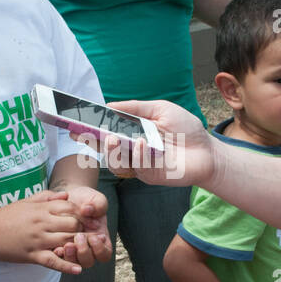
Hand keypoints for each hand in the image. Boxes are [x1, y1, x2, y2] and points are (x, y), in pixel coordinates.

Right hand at [0, 190, 83, 273]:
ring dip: (80, 245)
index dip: (82, 213)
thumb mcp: (26, 202)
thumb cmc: (6, 216)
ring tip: (90, 248)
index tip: (88, 218)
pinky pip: (53, 261)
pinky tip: (78, 269)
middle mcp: (42, 223)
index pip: (70, 207)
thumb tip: (67, 195)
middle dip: (84, 229)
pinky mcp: (32, 255)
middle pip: (73, 224)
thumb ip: (47, 197)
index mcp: (41, 209)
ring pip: (66, 242)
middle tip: (90, 233)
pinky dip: (66, 266)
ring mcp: (38, 240)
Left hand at [53, 185, 112, 267]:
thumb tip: (87, 210)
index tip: (95, 236)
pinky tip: (55, 247)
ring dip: (70, 256)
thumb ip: (98, 205)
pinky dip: (57, 254)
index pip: (104, 255)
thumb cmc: (87, 200)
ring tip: (67, 245)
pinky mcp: (58, 245)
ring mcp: (73, 248)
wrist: (71, 196)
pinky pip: (58, 257)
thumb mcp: (97, 199)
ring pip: (72, 263)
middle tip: (79, 237)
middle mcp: (87, 248)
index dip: (100, 250)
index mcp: (100, 240)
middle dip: (84, 252)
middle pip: (87, 262)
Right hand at [93, 100, 212, 186]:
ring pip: (116, 162)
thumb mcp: (160, 109)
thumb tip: (109, 105)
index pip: (104, 133)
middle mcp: (131, 151)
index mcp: (131, 134)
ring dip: (112, 151)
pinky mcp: (151, 176)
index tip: (73, 126)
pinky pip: (138, 168)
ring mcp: (140, 165)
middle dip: (92, 142)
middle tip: (84, 134)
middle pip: (104, 150)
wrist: (207, 150)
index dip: (88, 131)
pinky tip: (143, 144)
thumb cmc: (185, 129)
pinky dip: (139, 155)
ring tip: (113, 138)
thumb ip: (135, 108)